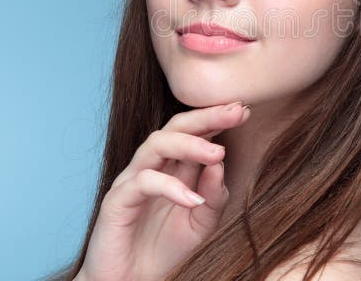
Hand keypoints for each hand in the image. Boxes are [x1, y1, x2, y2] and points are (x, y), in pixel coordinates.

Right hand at [74, 100, 250, 280]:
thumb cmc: (164, 249)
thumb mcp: (201, 224)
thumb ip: (215, 197)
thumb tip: (221, 166)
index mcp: (174, 167)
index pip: (194, 131)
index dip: (217, 118)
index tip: (244, 110)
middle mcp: (152, 166)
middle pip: (175, 127)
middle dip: (206, 117)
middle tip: (236, 111)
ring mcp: (132, 180)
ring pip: (156, 144)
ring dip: (190, 145)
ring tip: (218, 153)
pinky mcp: (116, 201)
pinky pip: (142, 183)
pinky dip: (170, 187)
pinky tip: (193, 199)